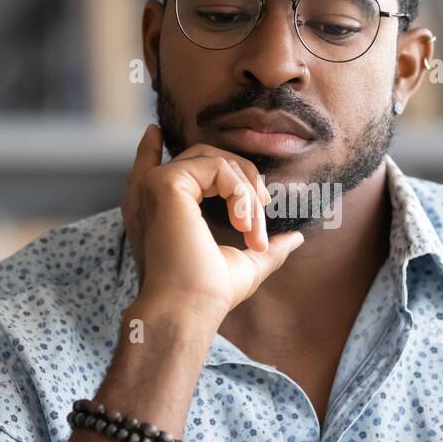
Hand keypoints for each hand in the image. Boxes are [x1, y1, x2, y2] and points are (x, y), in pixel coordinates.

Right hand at [120, 124, 305, 319]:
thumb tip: (294, 238)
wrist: (187, 310)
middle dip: (242, 179)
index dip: (150, 147)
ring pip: (215, 160)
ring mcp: (154, 186)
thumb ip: (265, 247)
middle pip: (203, 157)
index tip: (155, 132)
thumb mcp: (243, 264)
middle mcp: (148, 196)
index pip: (148, 168)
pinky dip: (240, 192)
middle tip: (260, 214)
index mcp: (156, 212)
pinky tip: (243, 222)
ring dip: (246, 191)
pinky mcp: (165, 183)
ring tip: (252, 229)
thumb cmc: (208, 294)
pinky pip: (217, 166)